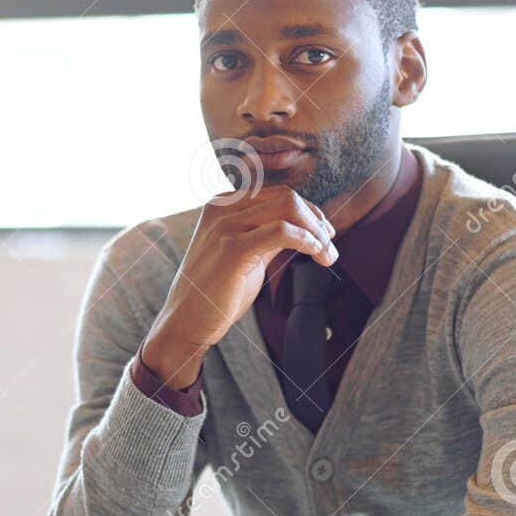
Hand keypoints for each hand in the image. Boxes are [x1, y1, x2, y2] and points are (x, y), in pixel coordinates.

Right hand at [139, 183, 336, 389]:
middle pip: (287, 197)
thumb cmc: (216, 291)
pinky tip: (315, 255)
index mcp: (223, 204)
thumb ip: (268, 235)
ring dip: (316, 232)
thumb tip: (304, 227)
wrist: (186, 321)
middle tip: (330, 248)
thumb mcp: (245, 253)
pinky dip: (306, 241)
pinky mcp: (232, 249)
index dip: (309, 212)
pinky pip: (281, 232)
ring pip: (288, 208)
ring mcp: (225, 226)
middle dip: (316, 221)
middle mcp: (222, 208)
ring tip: (327, 257)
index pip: (279, 194)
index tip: (325, 235)